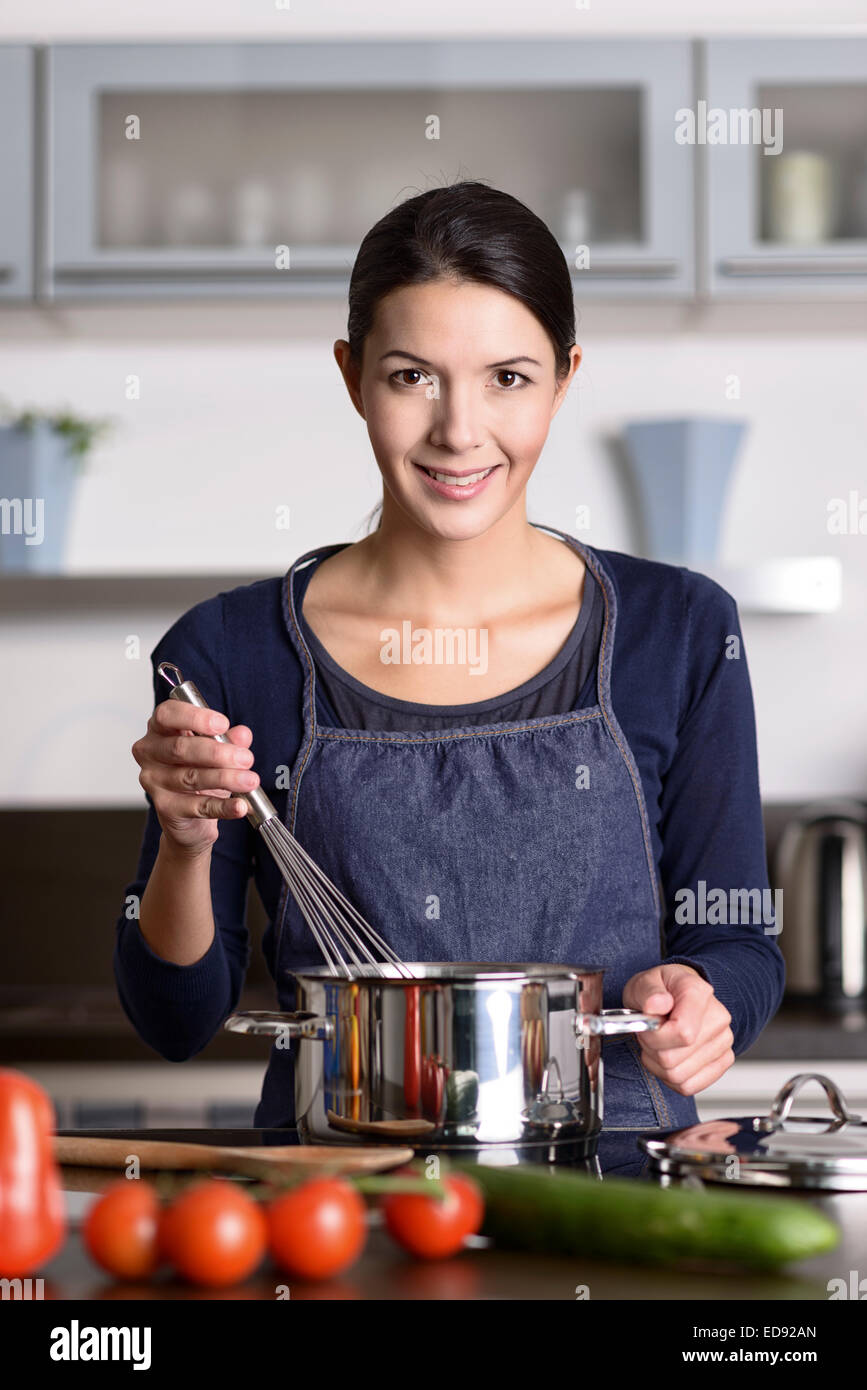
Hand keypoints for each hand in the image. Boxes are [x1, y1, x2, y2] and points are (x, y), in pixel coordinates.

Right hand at [132, 697, 259, 855]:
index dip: (194, 717)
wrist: (192, 816)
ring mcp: (154, 781)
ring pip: (190, 777)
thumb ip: (229, 739)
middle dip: (216, 753)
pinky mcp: (165, 808)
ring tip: (250, 781)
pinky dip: (223, 807)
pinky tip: (240, 805)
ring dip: (225, 778)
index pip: (167, 715)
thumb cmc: (198, 771)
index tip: (222, 724)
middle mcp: (150, 752)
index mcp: (160, 729)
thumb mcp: (217, 751)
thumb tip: (242, 734)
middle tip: (245, 758)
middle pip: (179, 748)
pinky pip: (198, 806)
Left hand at [622, 963, 733, 1095]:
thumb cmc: (661, 990)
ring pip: (679, 1076)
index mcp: (698, 993)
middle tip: (650, 1032)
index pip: (682, 1033)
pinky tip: (670, 1056)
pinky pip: (689, 1086)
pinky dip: (672, 1078)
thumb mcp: (644, 983)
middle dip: (651, 1050)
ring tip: (660, 1042)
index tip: (647, 1026)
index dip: (655, 1036)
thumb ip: (647, 991)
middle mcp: (718, 1018)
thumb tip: (657, 1003)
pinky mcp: (724, 1061)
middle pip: (673, 1058)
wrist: (677, 995)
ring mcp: (724, 1041)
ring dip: (659, 1065)